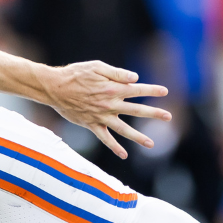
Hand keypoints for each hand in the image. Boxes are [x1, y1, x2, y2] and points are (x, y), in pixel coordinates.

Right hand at [39, 61, 170, 158]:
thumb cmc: (75, 74)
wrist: (54, 88)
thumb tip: (135, 78)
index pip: (137, 89)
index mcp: (112, 88)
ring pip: (123, 129)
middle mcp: (109, 104)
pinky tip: (124, 154)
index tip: (165, 91)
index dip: (152, 90)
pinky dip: (114, 147)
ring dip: (138, 136)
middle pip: (136, 110)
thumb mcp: (96, 67)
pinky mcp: (92, 125)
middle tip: (168, 116)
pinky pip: (105, 138)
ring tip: (151, 144)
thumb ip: (117, 73)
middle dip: (154, 113)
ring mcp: (101, 117)